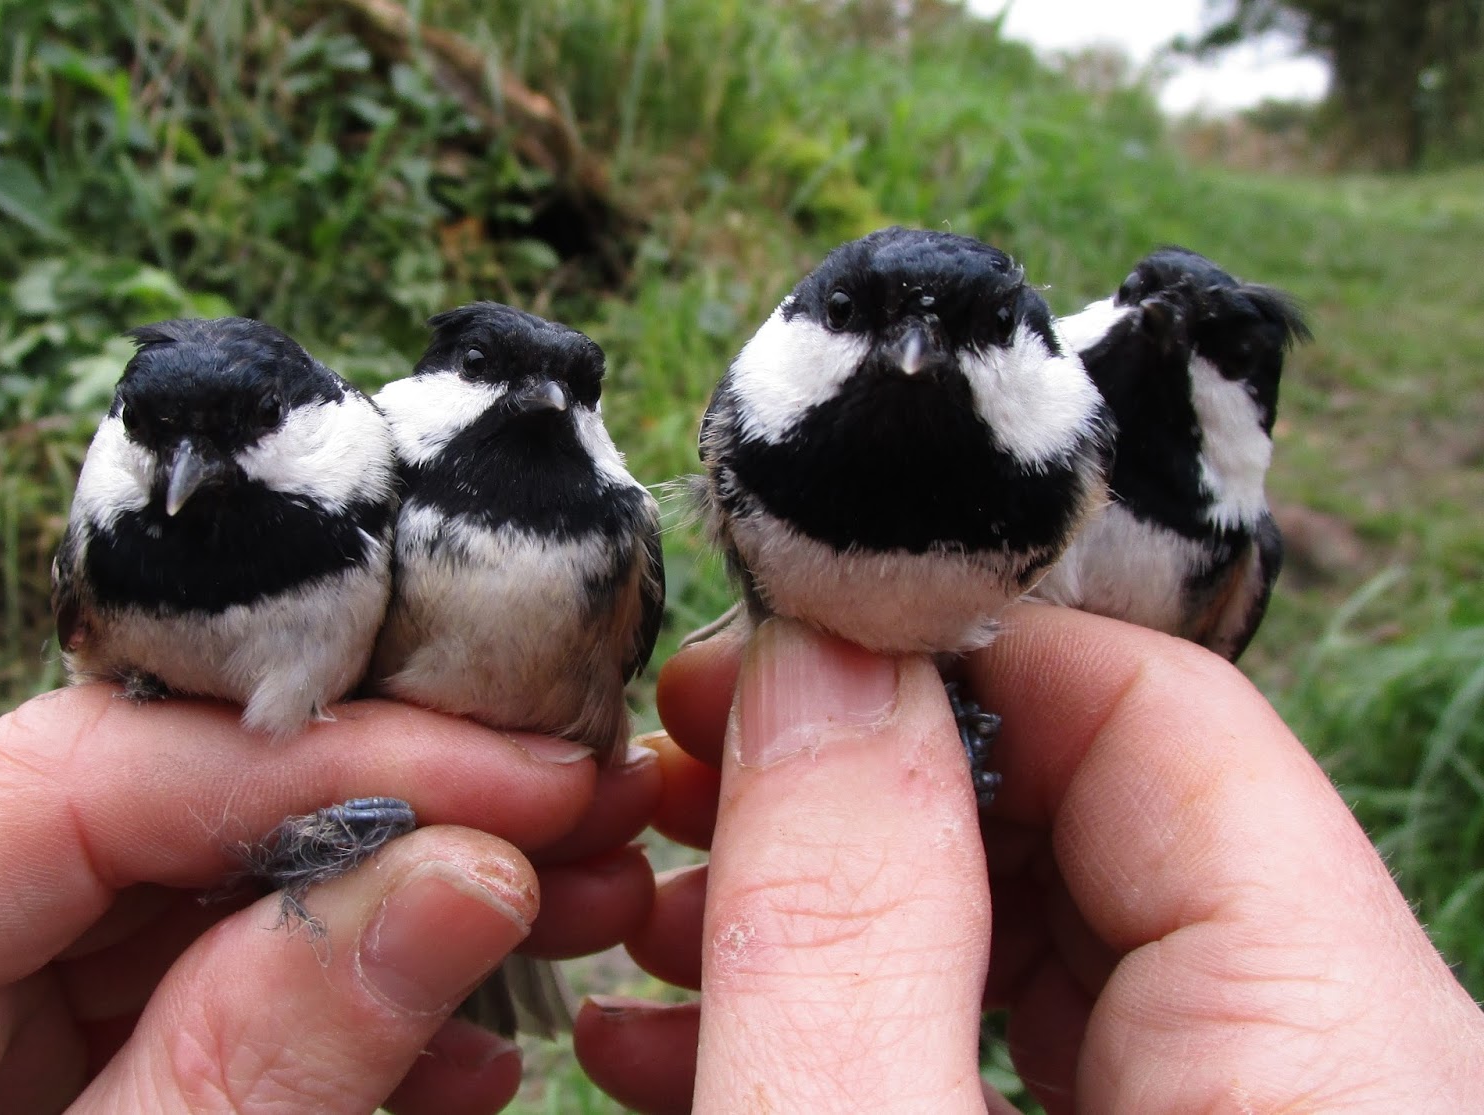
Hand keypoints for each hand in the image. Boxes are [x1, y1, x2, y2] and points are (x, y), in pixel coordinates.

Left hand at [0, 686, 658, 1113]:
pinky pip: (200, 995)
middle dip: (396, 816)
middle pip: (169, 810)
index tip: (526, 775)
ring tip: (572, 908)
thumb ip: (270, 1058)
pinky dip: (342, 1019)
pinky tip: (470, 1063)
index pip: (97, 770)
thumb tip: (472, 872)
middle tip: (581, 818)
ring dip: (398, 908)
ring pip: (208, 895)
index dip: (333, 756)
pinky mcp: (45, 1071)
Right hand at [575, 606, 1483, 1112]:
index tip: (754, 656)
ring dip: (834, 908)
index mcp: (1343, 1070)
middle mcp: (1336, 1084)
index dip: (942, 649)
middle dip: (858, 785)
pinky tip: (693, 1040)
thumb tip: (814, 663)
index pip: (1168, 720)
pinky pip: (1030, 1055)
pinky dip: (867, 1026)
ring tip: (656, 924)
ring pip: (1046, 938)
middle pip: (1101, 818)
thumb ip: (844, 918)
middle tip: (675, 783)